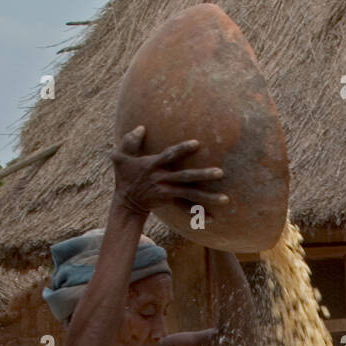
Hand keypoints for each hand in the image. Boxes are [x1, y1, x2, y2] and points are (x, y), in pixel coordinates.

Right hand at [111, 126, 227, 216]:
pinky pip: (186, 209)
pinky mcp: (170, 202)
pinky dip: (198, 214)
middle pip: (186, 177)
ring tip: (226, 199)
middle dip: (203, 175)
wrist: (126, 203)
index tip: (197, 144)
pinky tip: (212, 218)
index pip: (170, 156)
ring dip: (208, 198)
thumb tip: (141, 128)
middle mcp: (163, 180)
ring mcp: (168, 193)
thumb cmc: (125, 176)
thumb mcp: (119, 157)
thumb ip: (129, 141)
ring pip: (191, 195)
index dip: (182, 150)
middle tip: (221, 173)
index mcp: (153, 166)